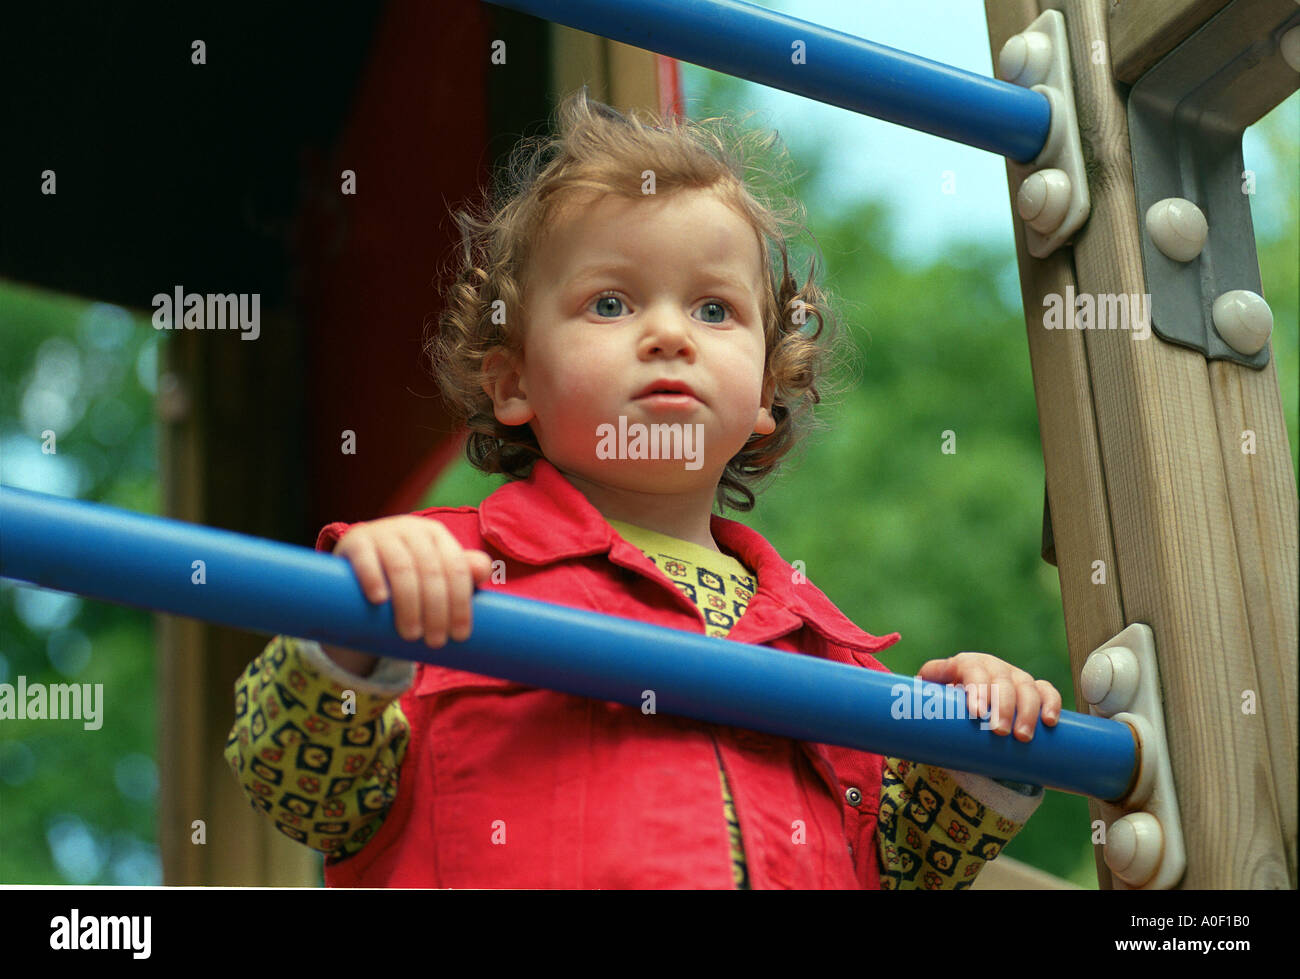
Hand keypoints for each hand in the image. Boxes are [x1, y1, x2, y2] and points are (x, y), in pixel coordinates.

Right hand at [333, 515, 494, 646]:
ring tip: (411, 635)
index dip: (461, 603)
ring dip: (409, 604)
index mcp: (437, 535)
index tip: (460, 635)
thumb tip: (484, 570)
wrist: (359, 560)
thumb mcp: (436, 570)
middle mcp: (412, 529)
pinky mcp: (356, 542)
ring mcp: (383, 533)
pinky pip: (366, 559)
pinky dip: (373, 579)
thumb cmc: (409, 571)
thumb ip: (463, 571)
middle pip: (431, 571)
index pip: (456, 567)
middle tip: (436, 642)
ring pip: (402, 569)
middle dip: (437, 610)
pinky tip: (380, 600)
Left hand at [917, 652, 1061, 741]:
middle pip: (1000, 679)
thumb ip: (917, 701)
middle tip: (1000, 732)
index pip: (970, 669)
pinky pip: (1046, 691)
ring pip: (1026, 686)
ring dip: (1027, 711)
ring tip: (1022, 737)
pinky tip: (1050, 722)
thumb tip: (899, 711)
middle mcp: (991, 666)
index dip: (976, 688)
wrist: (965, 709)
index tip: (977, 713)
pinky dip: (1050, 703)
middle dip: (1002, 706)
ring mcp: (1014, 676)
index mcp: (963, 664)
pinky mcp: (1033, 690)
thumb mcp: (929, 699)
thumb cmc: (944, 706)